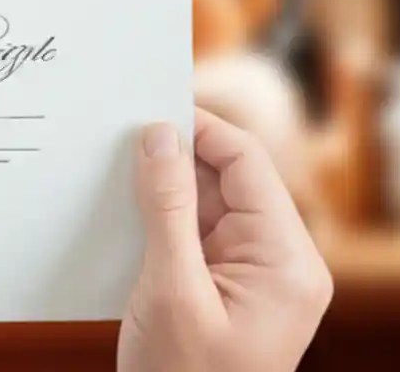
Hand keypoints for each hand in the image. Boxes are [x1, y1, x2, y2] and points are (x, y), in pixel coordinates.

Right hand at [118, 109, 332, 371]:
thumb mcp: (171, 290)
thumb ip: (167, 207)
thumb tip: (159, 135)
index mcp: (287, 260)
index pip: (247, 164)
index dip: (199, 128)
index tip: (146, 109)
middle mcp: (280, 262)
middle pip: (228, 180)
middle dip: (175, 158)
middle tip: (118, 136)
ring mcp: (255, 278)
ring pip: (208, 206)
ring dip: (162, 190)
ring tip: (112, 174)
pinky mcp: (227, 290)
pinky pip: (196, 236)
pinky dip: (160, 222)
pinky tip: (122, 215)